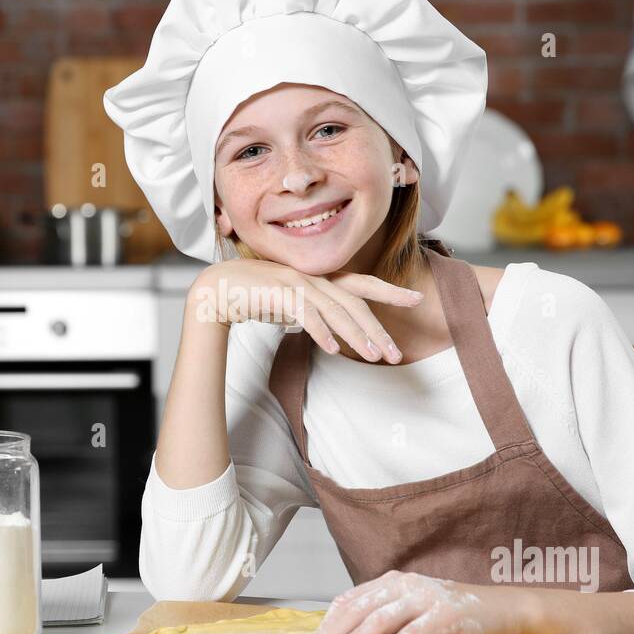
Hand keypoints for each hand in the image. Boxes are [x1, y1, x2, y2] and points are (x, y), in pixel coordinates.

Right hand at [188, 258, 421, 362]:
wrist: (216, 290)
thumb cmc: (253, 298)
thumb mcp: (291, 304)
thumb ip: (314, 311)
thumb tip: (333, 329)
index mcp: (318, 279)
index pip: (361, 284)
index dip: (390, 290)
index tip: (417, 297)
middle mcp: (313, 278)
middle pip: (355, 303)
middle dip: (378, 329)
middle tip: (397, 354)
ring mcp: (296, 283)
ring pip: (336, 310)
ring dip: (357, 335)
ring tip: (374, 356)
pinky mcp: (278, 292)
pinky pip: (306, 314)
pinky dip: (321, 332)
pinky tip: (333, 349)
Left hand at [302, 570, 536, 633]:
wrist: (506, 610)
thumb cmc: (457, 613)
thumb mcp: (415, 609)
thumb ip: (386, 616)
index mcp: (394, 581)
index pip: (350, 601)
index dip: (328, 625)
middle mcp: (407, 584)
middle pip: (359, 610)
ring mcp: (427, 597)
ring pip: (379, 621)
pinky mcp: (446, 614)